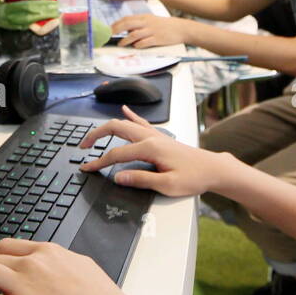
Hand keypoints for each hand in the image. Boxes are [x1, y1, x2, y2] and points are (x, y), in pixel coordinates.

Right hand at [79, 107, 239, 196]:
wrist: (213, 169)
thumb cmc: (194, 178)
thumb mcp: (167, 185)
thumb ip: (141, 180)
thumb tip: (118, 177)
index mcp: (149, 148)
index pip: (116, 154)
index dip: (99, 162)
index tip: (87, 169)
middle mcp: (151, 137)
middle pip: (115, 128)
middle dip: (95, 135)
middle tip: (82, 147)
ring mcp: (156, 135)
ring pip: (126, 123)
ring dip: (107, 127)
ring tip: (93, 136)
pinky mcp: (161, 137)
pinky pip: (141, 122)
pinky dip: (130, 116)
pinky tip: (125, 109)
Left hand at [111, 13, 191, 47]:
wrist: (182, 28)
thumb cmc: (166, 26)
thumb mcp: (152, 21)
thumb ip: (140, 24)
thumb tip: (128, 30)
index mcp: (145, 17)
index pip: (127, 19)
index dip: (117, 24)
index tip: (110, 29)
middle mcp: (147, 23)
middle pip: (128, 24)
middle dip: (116, 30)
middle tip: (110, 35)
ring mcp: (152, 31)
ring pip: (134, 34)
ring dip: (125, 40)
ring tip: (120, 44)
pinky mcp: (157, 39)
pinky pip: (144, 42)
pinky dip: (138, 45)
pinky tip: (135, 47)